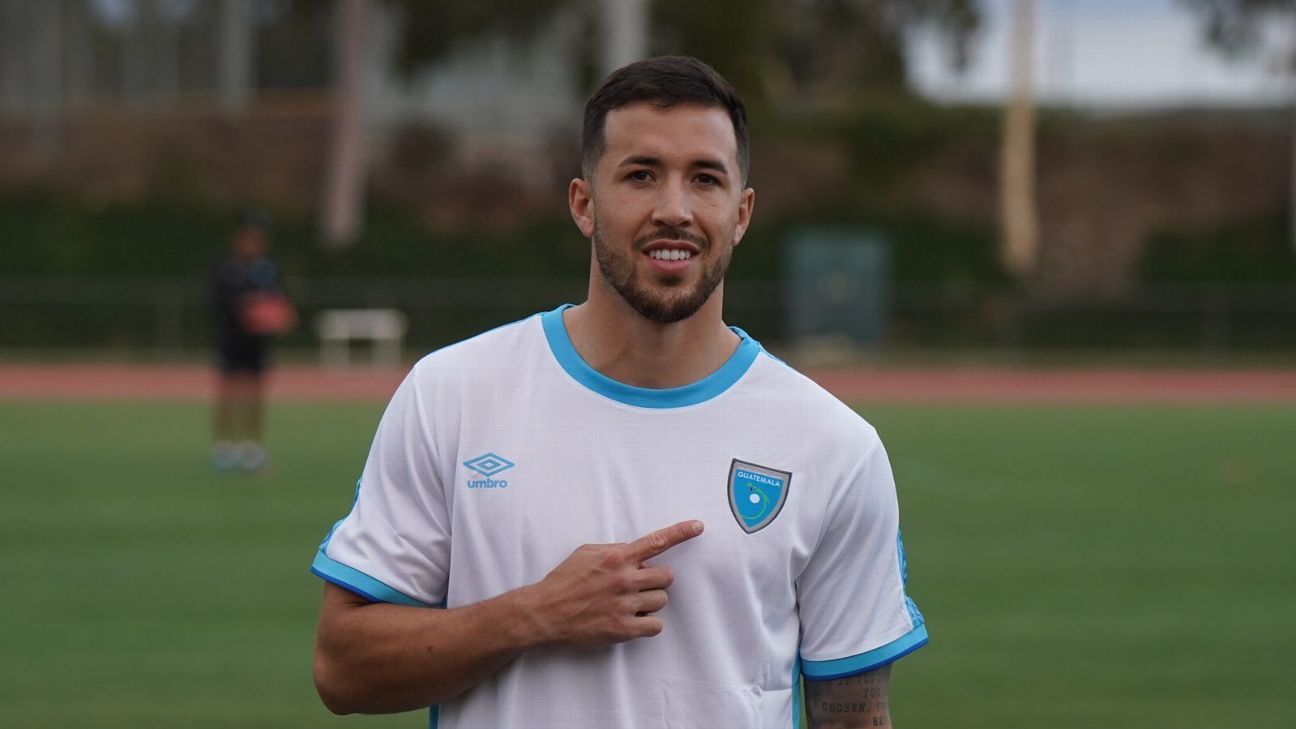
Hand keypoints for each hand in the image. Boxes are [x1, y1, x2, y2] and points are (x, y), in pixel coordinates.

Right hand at [522, 520, 703, 648]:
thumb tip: (634, 553)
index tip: (698, 526)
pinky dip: (647, 624)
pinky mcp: (624, 629)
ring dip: (650, 602)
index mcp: (617, 558)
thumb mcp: (586, 553)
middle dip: (655, 580)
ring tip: (629, 604)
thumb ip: (613, 549)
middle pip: (666, 577)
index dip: (681, 532)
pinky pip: (655, 626)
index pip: (656, 542)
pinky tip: (632, 620)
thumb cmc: (564, 581)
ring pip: (662, 600)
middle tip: (637, 585)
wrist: (545, 612)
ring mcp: (625, 605)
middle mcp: (625, 579)